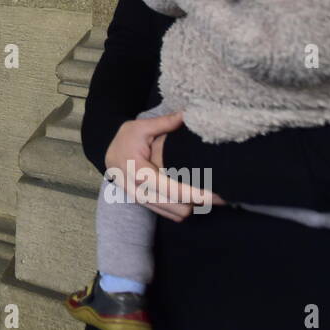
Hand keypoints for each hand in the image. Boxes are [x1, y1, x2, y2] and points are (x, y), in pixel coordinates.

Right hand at [103, 112, 222, 221]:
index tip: (217, 195)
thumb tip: (187, 114)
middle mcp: (138, 190)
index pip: (172, 189)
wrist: (106, 152)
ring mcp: (141, 200)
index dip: (196, 194)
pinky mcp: (145, 204)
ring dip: (194, 207)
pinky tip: (196, 198)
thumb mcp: (141, 126)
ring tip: (211, 196)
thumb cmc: (125, 138)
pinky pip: (169, 214)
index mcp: (138, 170)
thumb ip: (165, 122)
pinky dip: (184, 208)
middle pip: (176, 207)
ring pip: (174, 214)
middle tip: (223, 196)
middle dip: (200, 204)